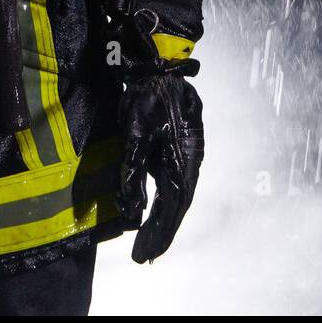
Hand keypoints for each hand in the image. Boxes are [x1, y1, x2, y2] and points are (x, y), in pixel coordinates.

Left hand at [112, 70, 203, 263]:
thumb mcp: (136, 133)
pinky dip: (162, 201)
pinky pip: (171, 182)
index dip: (160, 232)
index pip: (173, 206)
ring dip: (162, 219)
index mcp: (184, 159)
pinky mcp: (177, 147)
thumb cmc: (147, 96)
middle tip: (143, 257)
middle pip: (177, 205)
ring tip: (147, 243)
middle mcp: (190, 161)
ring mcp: (186, 154)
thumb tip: (131, 209)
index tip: (146, 254)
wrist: (158, 65)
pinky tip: (152, 210)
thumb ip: (133, 171)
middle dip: (160, 233)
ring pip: (175, 195)